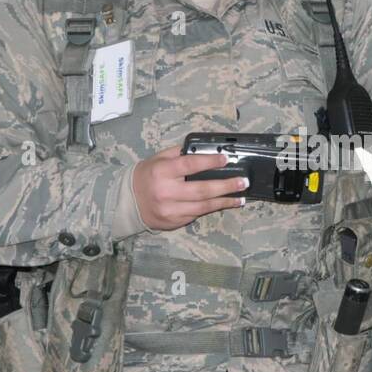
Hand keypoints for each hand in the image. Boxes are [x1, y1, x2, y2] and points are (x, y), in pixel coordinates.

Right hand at [132, 146, 247, 230]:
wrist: (128, 201)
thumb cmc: (147, 175)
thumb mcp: (159, 159)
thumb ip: (179, 154)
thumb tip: (205, 150)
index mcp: (162, 172)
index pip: (190, 165)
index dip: (210, 162)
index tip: (226, 159)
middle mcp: (166, 192)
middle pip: (202, 190)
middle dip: (225, 186)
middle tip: (242, 182)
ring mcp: (170, 210)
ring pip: (203, 207)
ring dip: (224, 202)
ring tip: (240, 197)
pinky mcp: (173, 222)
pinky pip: (196, 215)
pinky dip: (211, 209)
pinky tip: (223, 204)